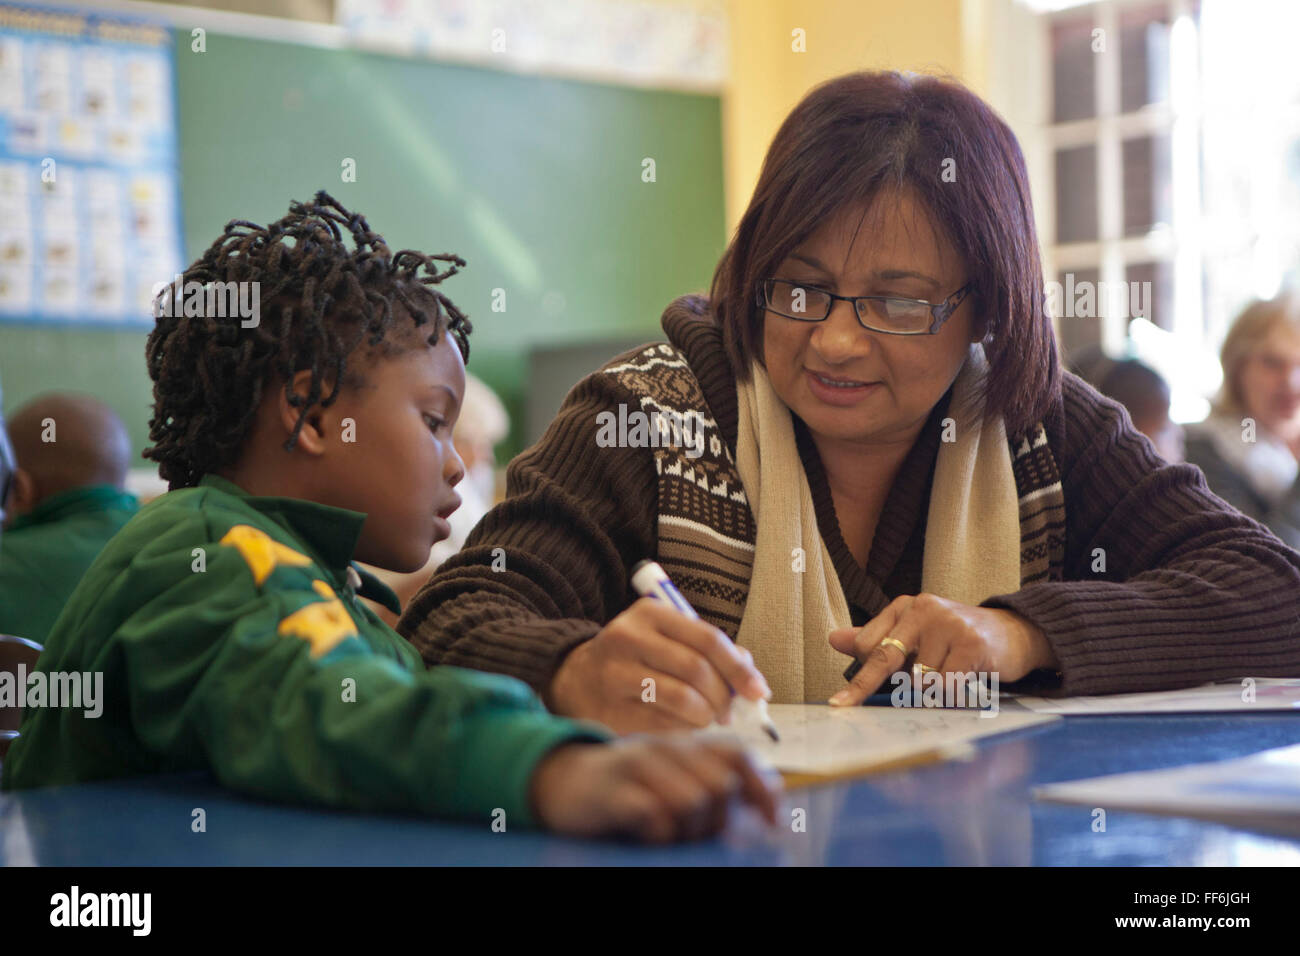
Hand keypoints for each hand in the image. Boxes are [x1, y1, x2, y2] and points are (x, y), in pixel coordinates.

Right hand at [530, 736, 780, 841]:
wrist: (559, 779)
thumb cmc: (627, 786)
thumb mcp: (672, 776)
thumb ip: (712, 780)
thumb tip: (767, 809)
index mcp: (685, 743)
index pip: (738, 755)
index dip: (763, 788)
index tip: (772, 823)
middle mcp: (665, 748)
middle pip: (721, 786)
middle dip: (720, 822)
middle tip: (697, 836)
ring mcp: (636, 765)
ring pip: (693, 801)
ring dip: (690, 831)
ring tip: (671, 836)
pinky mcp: (611, 790)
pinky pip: (653, 815)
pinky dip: (659, 834)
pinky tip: (648, 835)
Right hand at [546, 598, 770, 733]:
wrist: (576, 679)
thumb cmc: (636, 658)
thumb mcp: (666, 638)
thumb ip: (707, 650)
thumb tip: (750, 678)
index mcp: (649, 614)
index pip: (708, 639)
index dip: (739, 668)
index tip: (758, 691)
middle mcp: (628, 638)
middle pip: (697, 670)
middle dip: (723, 696)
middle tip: (728, 711)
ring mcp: (615, 675)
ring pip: (683, 701)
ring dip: (706, 716)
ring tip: (706, 719)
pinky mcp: (610, 711)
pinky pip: (664, 726)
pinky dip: (685, 731)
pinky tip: (684, 728)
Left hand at [825, 593, 1056, 706]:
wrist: (1014, 633)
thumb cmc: (957, 639)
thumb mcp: (915, 635)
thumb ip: (876, 638)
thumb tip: (834, 639)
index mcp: (905, 606)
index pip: (869, 644)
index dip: (861, 675)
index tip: (843, 701)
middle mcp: (924, 608)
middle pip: (885, 656)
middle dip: (864, 686)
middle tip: (843, 707)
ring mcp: (949, 623)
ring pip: (919, 679)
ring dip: (930, 690)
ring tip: (951, 676)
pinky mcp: (971, 642)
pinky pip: (945, 685)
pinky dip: (951, 693)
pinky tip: (966, 679)